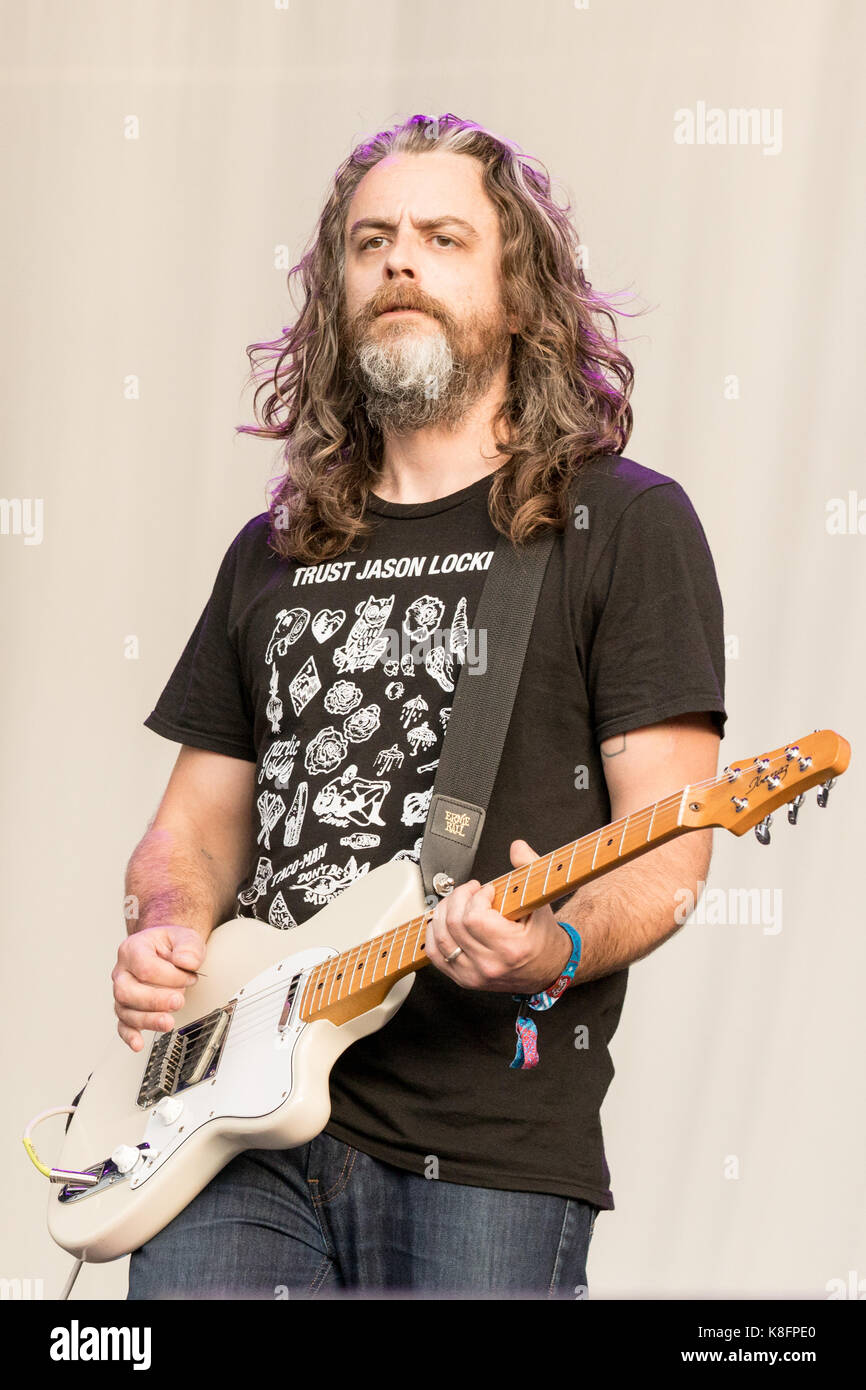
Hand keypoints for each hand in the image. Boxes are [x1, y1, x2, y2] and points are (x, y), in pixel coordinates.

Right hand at [112, 925, 205, 1051]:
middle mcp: (122, 971)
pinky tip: (138, 1043)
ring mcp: (123, 991)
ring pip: (124, 1010)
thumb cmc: (172, 944)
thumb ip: (188, 947)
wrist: (165, 949)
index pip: (145, 967)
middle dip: (154, 1000)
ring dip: (148, 1020)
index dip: (170, 976)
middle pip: (127, 991)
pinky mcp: (127, 1008)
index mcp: (132, 949)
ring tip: (168, 1022)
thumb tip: (186, 961)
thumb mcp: (185, 937)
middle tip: (178, 1000)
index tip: (190, 976)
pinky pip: (122, 1024)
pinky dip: (130, 1035)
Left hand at [425, 839, 572, 992]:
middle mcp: (490, 965)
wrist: (547, 968)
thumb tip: (517, 847)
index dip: (477, 897)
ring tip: (459, 903)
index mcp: (511, 949)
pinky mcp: (463, 978)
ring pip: (440, 938)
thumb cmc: (543, 937)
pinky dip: (434, 934)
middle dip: (459, 898)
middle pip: (454, 924)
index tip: (488, 891)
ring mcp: (474, 975)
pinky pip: (435, 954)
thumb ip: (530, 869)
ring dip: (444, 912)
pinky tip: (444, 920)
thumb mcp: (542, 901)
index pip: (474, 918)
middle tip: (472, 892)